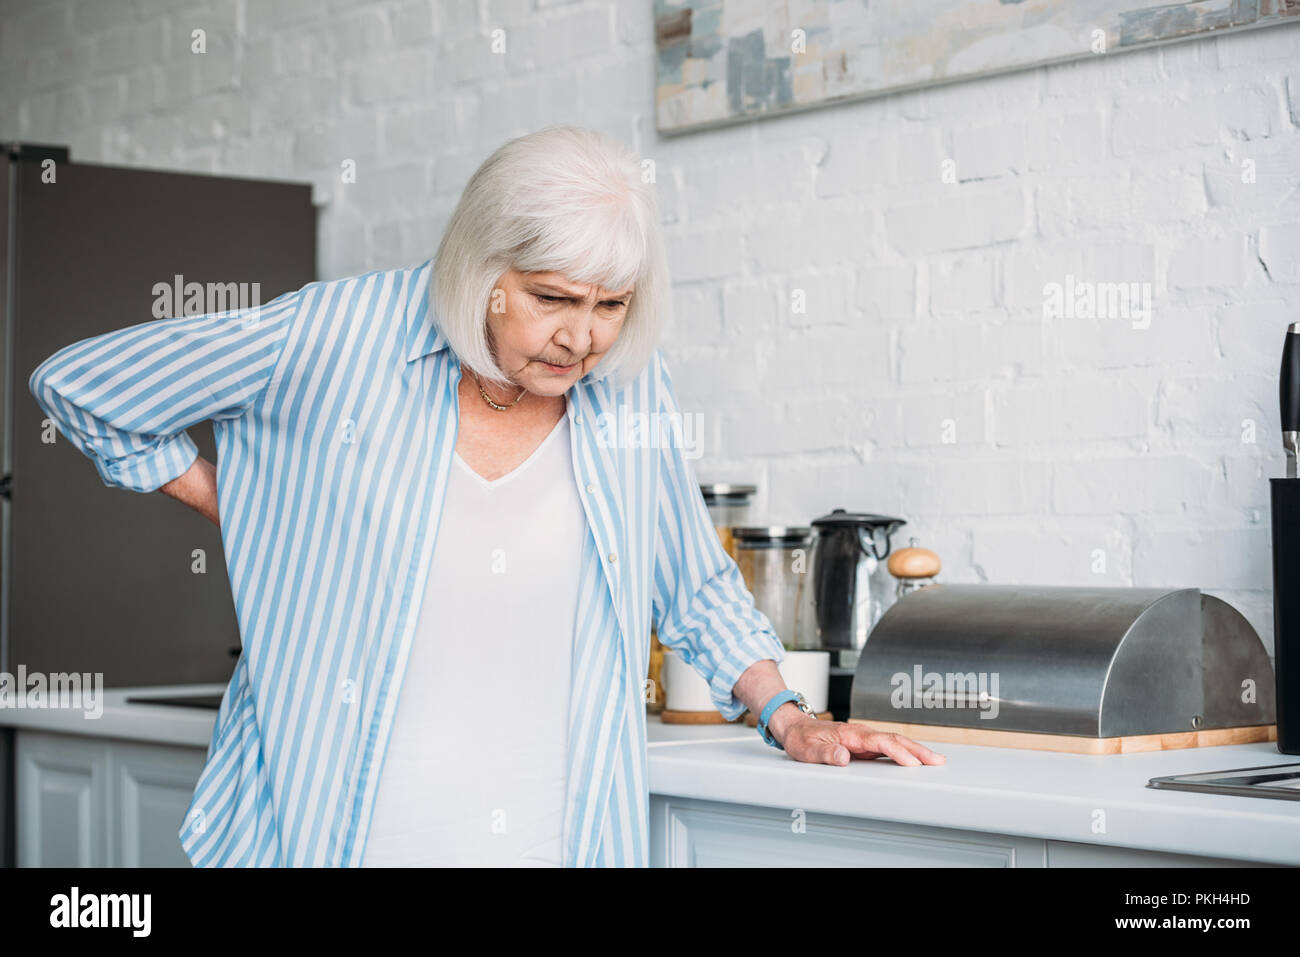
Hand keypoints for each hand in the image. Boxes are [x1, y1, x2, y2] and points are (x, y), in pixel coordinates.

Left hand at [777, 712, 945, 766]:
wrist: (795, 727)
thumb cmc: (801, 738)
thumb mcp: (807, 749)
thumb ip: (825, 753)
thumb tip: (843, 756)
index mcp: (850, 734)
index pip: (880, 741)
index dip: (898, 752)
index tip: (913, 763)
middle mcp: (860, 733)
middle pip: (894, 739)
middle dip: (917, 750)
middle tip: (937, 761)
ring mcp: (863, 738)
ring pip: (894, 742)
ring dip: (915, 750)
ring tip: (935, 761)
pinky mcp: (863, 744)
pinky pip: (888, 747)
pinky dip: (904, 752)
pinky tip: (915, 760)